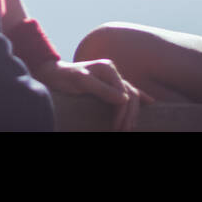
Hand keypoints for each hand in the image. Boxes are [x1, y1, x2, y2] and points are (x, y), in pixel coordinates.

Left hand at [31, 58, 153, 130]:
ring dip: (132, 113)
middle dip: (129, 115)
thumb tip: (124, 99)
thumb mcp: (81, 82)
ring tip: (128, 129)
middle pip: (131, 95)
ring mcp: (111, 78)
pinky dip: (139, 98)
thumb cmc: (65, 77)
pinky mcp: (109, 85)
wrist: (53, 74)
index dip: (123, 112)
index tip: (117, 128)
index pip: (124, 94)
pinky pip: (127, 92)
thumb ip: (101, 89)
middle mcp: (113, 72)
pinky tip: (149, 102)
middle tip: (124, 132)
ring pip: (130, 95)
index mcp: (108, 69)